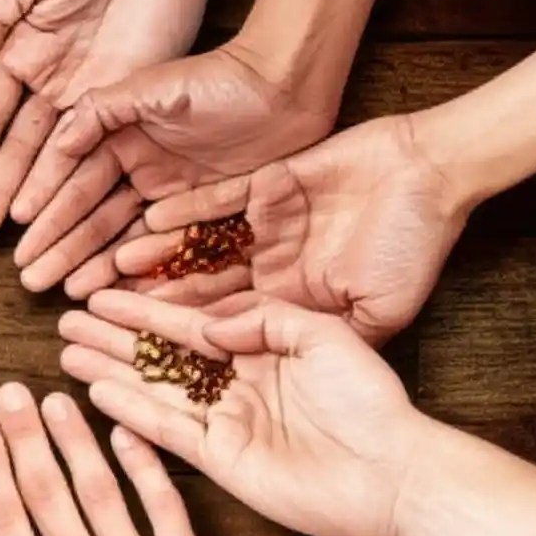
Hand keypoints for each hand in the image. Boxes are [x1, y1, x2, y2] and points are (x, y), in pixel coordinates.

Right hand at [0, 0, 207, 241]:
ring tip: (17, 240)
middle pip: (21, 147)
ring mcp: (93, 93)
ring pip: (58, 156)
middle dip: (0, 191)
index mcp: (24, 53)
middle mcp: (55, 82)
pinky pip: (101, 145)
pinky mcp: (131, 94)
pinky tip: (61, 211)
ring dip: (38, 198)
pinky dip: (80, 179)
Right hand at [12, 41, 335, 293]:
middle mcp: (138, 173)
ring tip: (65, 294)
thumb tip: (57, 142)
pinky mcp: (203, 217)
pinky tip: (122, 296)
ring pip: (126, 241)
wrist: (286, 88)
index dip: (47, 213)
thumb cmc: (219, 79)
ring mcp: (170, 198)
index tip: (18, 240)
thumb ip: (102, 110)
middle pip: (93, 219)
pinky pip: (171, 252)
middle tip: (30, 281)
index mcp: (120, 141)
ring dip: (95, 268)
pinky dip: (148, 275)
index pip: (75, 183)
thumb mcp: (153, 86)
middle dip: (61, 249)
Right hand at [60, 290, 437, 535]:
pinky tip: (96, 393)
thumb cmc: (369, 401)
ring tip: (66, 353)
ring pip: (153, 389)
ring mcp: (224, 421)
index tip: (102, 293)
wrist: (392, 473)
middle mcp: (234, 383)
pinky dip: (131, 412)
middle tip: (67, 321)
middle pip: (160, 354)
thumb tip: (208, 323)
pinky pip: (165, 430)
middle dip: (114, 337)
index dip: (143, 307)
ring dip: (110, 371)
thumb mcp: (324, 335)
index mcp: (259, 348)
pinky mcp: (220, 458)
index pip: (188, 322)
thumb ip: (265, 318)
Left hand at [119, 115, 464, 341]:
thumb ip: (320, 337)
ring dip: (158, 258)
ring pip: (199, 248)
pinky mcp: (263, 185)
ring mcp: (265, 228)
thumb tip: (259, 365)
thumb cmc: (415, 246)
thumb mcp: (378, 312)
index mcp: (291, 306)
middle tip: (99, 319)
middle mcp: (270, 270)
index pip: (226, 333)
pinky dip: (185, 211)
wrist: (436, 170)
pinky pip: (216, 201)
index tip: (135, 365)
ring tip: (111, 268)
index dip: (182, 350)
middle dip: (150, 307)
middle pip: (199, 293)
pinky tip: (147, 223)